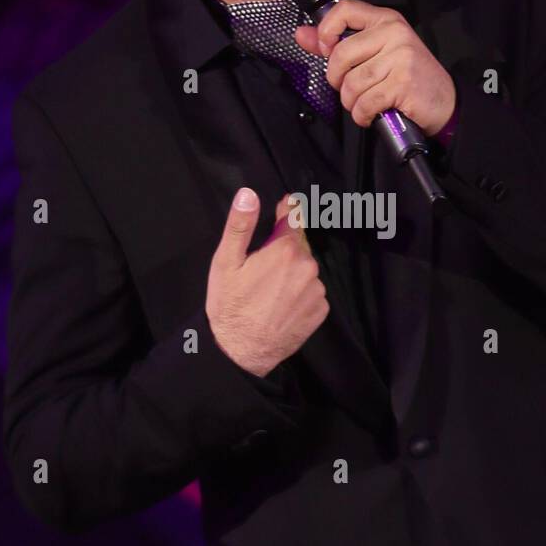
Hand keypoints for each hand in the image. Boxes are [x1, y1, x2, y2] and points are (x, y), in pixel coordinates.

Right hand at [206, 188, 329, 377]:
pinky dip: (300, 294)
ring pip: (305, 271)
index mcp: (285, 251)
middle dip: (284, 251)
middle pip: (298, 248)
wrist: (241, 351)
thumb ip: (240, 225)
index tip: (287, 203)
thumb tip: (248, 194)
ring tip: (269, 292)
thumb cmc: (229, 305)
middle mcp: (308, 268)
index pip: (292, 219)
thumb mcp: (225, 262)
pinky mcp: (320, 312)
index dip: (287, 211)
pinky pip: (312, 293)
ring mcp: (317, 291)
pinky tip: (281, 305)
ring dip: (292, 274)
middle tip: (262, 269)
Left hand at [294, 0, 456, 135]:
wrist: (445, 101)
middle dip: (337, 80)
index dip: (326, 30)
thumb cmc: (408, 76)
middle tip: (349, 89)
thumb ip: (337, 43)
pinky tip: (371, 115)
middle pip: (341, 55)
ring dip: (351, 103)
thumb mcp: (376, 52)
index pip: (344, 10)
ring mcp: (400, 58)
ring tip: (363, 104)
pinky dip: (362, 115)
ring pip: (352, 84)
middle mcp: (393, 34)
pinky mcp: (403, 83)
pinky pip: (365, 103)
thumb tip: (302, 34)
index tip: (326, 49)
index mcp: (385, 20)